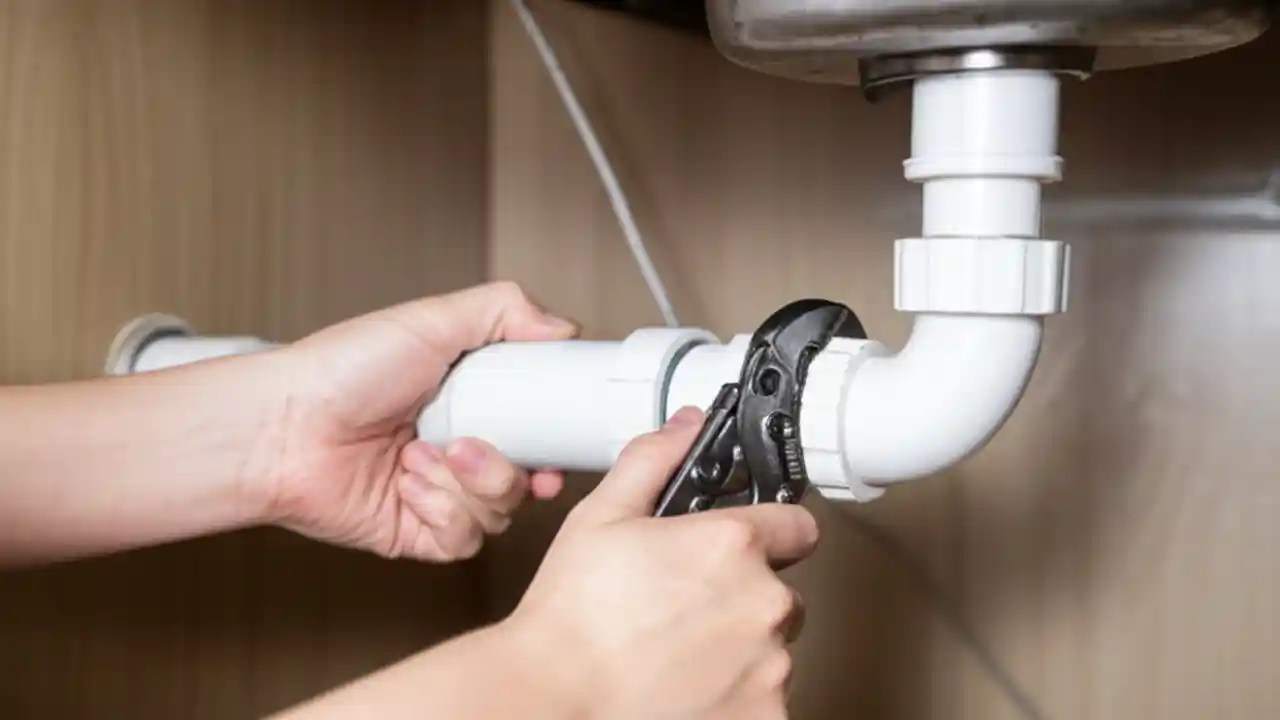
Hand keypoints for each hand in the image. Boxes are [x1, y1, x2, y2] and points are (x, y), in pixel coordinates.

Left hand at [259, 282, 577, 561]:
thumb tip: (563, 326)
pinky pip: (466, 540)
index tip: (562, 435)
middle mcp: (459, 449)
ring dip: (470, 484)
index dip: (557, 436)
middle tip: (478, 449)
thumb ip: (504, 309)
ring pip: (503, 511)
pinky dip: (444, 512)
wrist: (282, 427)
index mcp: (471, 400)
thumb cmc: (341, 371)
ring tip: (425, 455)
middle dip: (516, 468)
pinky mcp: (420, 534)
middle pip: (530, 475)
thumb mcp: (430, 320)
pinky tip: (409, 484)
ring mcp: (440, 494)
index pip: (538, 425)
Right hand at [504, 407, 820, 719]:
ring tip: (676, 656)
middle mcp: (763, 604)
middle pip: (779, 593)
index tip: (741, 552)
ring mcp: (769, 668)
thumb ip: (654, 461)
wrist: (552, 701)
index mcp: (731, 544)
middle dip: (742, 598)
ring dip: (739, 651)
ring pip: (771, 650)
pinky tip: (686, 691)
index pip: (797, 526)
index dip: (767, 535)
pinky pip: (766, 700)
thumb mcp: (600, 518)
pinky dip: (736, 697)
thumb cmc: (571, 619)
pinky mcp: (766, 718)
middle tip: (684, 611)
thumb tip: (687, 426)